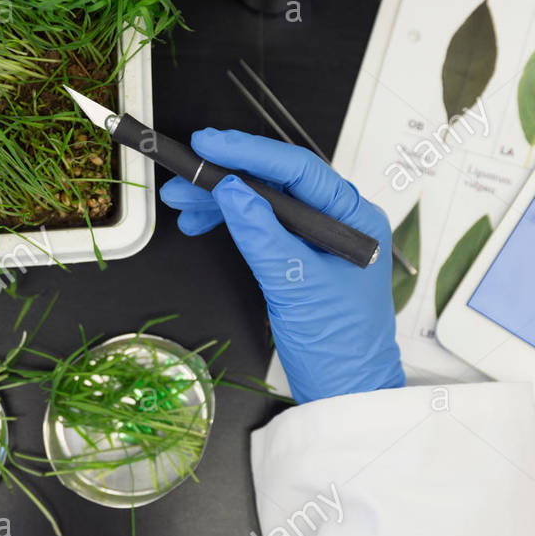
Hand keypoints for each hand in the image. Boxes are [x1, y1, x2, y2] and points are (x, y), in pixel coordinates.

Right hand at [161, 129, 403, 402]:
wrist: (344, 390)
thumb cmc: (339, 346)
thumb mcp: (296, 285)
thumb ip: (262, 235)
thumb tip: (232, 192)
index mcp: (353, 218)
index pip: (298, 169)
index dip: (249, 152)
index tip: (209, 144)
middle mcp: (337, 221)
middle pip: (276, 182)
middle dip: (226, 176)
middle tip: (183, 175)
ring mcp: (317, 239)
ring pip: (262, 203)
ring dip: (220, 199)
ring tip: (181, 202)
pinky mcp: (298, 257)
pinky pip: (260, 226)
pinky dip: (229, 222)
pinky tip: (203, 223)